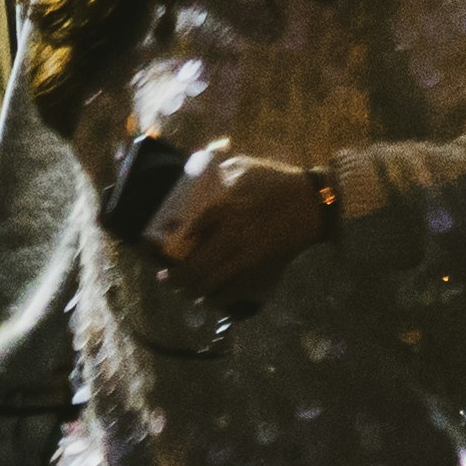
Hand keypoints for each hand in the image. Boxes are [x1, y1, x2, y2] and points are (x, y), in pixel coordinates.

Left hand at [150, 144, 339, 308]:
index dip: (164, 247)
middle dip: (175, 280)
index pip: (183, 235)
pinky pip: (234, 293)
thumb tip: (186, 175)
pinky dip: (217, 299)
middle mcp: (231, 236)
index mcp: (223, 208)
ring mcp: (247, 257)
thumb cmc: (275, 180)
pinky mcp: (262, 270)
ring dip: (192, 292)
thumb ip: (212, 171)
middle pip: (193, 270)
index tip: (153, 249)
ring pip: (210, 286)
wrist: (312, 203)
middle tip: (167, 279)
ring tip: (185, 289)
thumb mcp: (241, 166)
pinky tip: (210, 297)